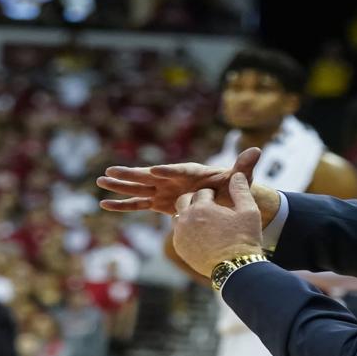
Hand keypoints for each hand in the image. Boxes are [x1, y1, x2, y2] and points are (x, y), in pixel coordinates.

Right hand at [96, 147, 278, 225]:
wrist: (224, 198)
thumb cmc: (231, 186)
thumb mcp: (239, 178)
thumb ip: (243, 166)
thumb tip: (257, 150)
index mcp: (190, 172)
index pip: (177, 170)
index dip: (167, 171)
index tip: (155, 171)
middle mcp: (172, 178)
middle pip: (150, 177)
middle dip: (131, 175)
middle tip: (110, 171)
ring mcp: (163, 190)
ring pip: (139, 189)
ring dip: (121, 187)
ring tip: (100, 182)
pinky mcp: (159, 203)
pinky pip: (139, 205)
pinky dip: (124, 205)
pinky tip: (104, 205)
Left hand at [171, 172, 264, 276]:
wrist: (236, 268)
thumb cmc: (244, 239)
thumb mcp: (249, 211)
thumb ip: (241, 190)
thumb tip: (235, 175)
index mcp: (202, 206)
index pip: (202, 192)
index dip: (212, 195)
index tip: (219, 202)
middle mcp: (186, 217)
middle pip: (183, 200)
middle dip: (194, 201)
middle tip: (208, 209)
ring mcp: (180, 233)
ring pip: (178, 216)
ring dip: (188, 216)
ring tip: (203, 222)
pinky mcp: (179, 247)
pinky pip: (178, 233)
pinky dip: (187, 232)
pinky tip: (201, 237)